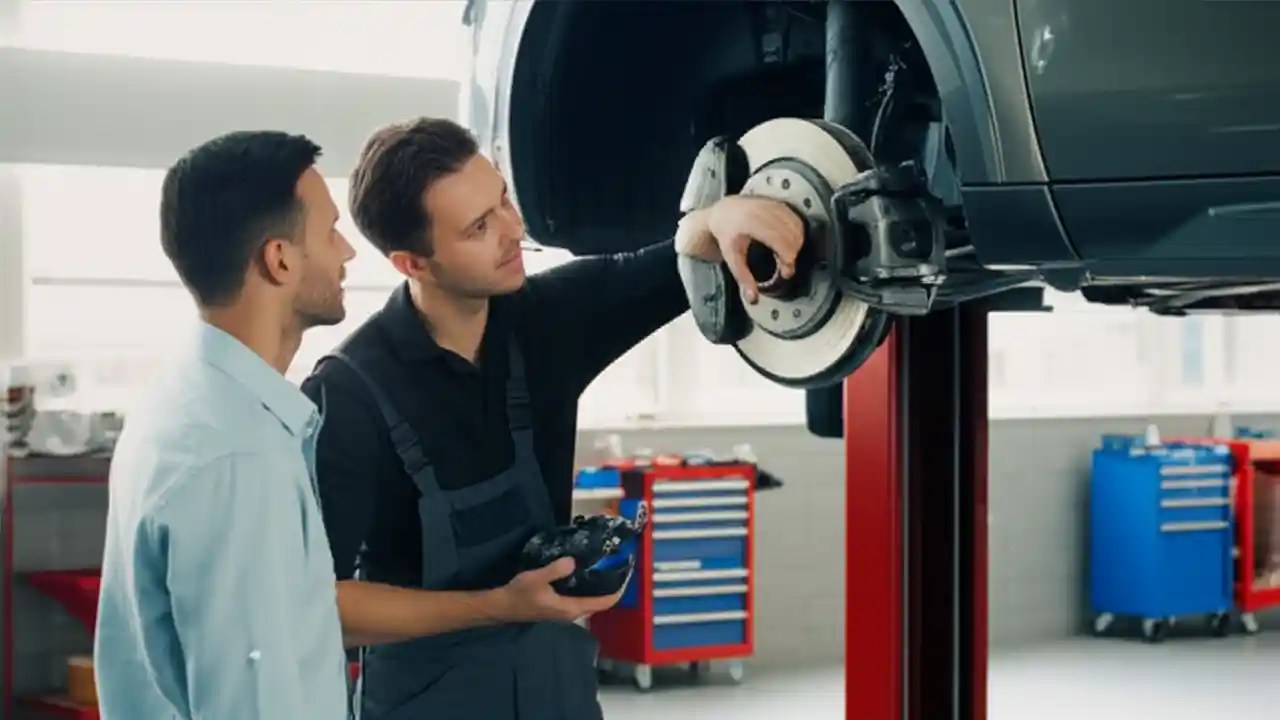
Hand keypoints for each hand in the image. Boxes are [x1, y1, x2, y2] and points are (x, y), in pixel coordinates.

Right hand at [496, 558, 624, 623]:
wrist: (502, 607)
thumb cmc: (519, 594)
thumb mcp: (536, 579)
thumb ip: (556, 570)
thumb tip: (573, 561)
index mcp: (571, 608)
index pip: (603, 603)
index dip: (617, 591)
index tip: (626, 574)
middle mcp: (572, 613)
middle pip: (599, 602)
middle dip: (610, 587)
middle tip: (616, 565)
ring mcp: (565, 611)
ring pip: (590, 600)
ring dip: (598, 587)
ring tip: (603, 566)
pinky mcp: (559, 607)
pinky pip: (580, 598)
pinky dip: (587, 588)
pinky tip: (583, 573)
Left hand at [677, 196, 804, 303]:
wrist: (723, 213)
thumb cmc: (726, 234)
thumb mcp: (732, 258)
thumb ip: (743, 278)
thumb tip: (752, 297)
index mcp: (750, 223)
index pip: (779, 241)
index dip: (787, 258)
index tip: (786, 271)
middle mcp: (762, 210)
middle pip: (791, 235)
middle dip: (793, 254)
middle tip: (786, 266)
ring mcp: (771, 204)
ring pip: (797, 226)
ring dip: (796, 243)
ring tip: (785, 255)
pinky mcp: (777, 202)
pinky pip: (796, 218)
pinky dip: (797, 232)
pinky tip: (789, 242)